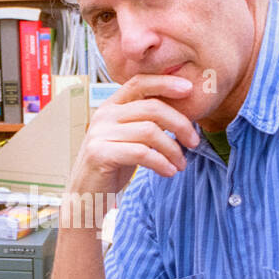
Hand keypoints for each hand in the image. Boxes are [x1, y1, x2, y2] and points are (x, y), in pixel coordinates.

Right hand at [68, 75, 201, 195]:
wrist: (85, 196)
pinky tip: (169, 172)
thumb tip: (181, 113)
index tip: (189, 89)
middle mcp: (104, 115)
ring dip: (173, 149)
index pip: (140, 82)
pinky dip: (161, 162)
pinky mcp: (100, 154)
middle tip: (194, 142)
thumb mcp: (128, 138)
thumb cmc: (112, 166)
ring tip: (181, 164)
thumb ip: (145, 122)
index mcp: (111, 106)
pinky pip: (141, 152)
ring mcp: (100, 134)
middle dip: (180, 124)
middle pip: (152, 108)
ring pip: (150, 131)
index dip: (165, 83)